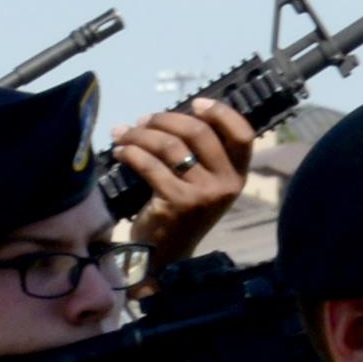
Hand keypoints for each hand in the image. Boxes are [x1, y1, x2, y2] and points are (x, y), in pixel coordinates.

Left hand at [116, 97, 259, 265]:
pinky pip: (150, 165)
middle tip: (142, 121)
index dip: (220, 112)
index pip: (243, 134)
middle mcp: (227, 185)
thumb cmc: (181, 214)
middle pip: (199, 132)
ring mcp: (204, 194)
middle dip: (165, 119)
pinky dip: (130, 153)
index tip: (195, 103)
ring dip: (140, 134)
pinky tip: (119, 152)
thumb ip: (198, 154)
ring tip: (123, 134)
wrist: (166, 258)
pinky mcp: (178, 202)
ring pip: (170, 146)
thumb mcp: (202, 184)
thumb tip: (166, 116)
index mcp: (238, 176)